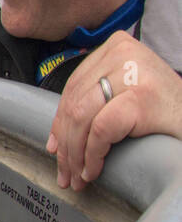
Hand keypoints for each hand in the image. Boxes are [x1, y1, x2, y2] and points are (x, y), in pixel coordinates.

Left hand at [47, 31, 181, 190]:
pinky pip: (101, 130)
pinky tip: (93, 170)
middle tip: (66, 172)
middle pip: (75, 103)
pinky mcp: (140, 98)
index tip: (56, 149)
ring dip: (76, 155)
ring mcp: (132, 74)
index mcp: (116, 46)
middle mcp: (123, 53)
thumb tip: (55, 139)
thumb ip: (94, 102)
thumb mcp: (126, 94)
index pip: (73, 87)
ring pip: (82, 118)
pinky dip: (93, 155)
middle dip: (66, 144)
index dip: (60, 122)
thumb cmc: (166, 111)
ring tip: (78, 176)